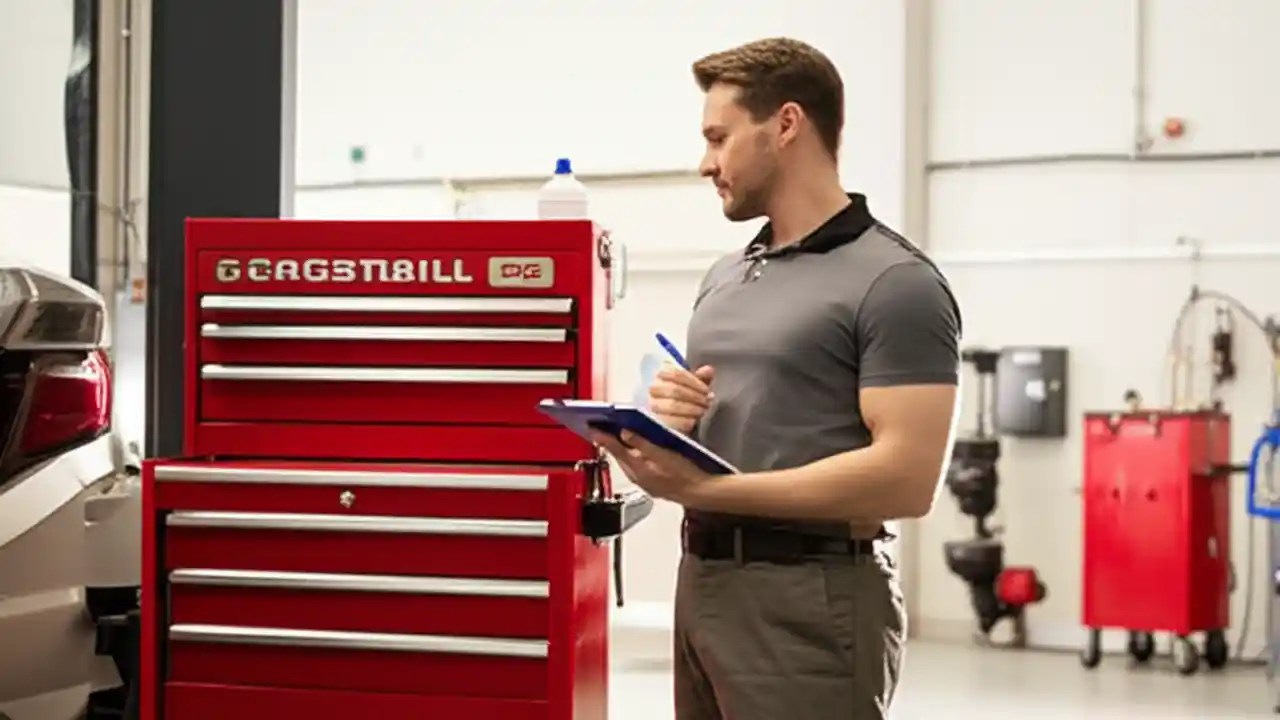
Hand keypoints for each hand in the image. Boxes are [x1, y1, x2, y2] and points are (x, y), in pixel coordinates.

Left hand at [591, 429, 712, 501]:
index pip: (615, 450)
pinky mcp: (649, 484)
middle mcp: (637, 477)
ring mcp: (643, 482)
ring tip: (613, 437)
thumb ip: (643, 443)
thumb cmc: (685, 473)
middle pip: (618, 456)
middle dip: (609, 442)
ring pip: (626, 463)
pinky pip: (634, 468)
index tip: (592, 428)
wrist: (700, 493)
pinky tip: (634, 452)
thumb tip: (625, 432)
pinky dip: (630, 458)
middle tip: (600, 429)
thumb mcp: (665, 454)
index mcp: (638, 468)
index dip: (603, 437)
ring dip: (620, 450)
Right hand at [648, 364, 714, 432]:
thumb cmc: (683, 399)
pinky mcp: (654, 423)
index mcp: (661, 375)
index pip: (676, 374)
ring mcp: (651, 406)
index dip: (694, 382)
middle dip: (695, 396)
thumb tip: (708, 370)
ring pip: (673, 405)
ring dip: (692, 408)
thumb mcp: (692, 387)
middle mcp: (652, 389)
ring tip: (702, 411)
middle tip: (707, 401)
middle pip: (675, 389)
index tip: (706, 390)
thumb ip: (700, 378)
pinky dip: (686, 421)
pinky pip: (671, 422)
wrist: (671, 421)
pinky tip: (694, 421)